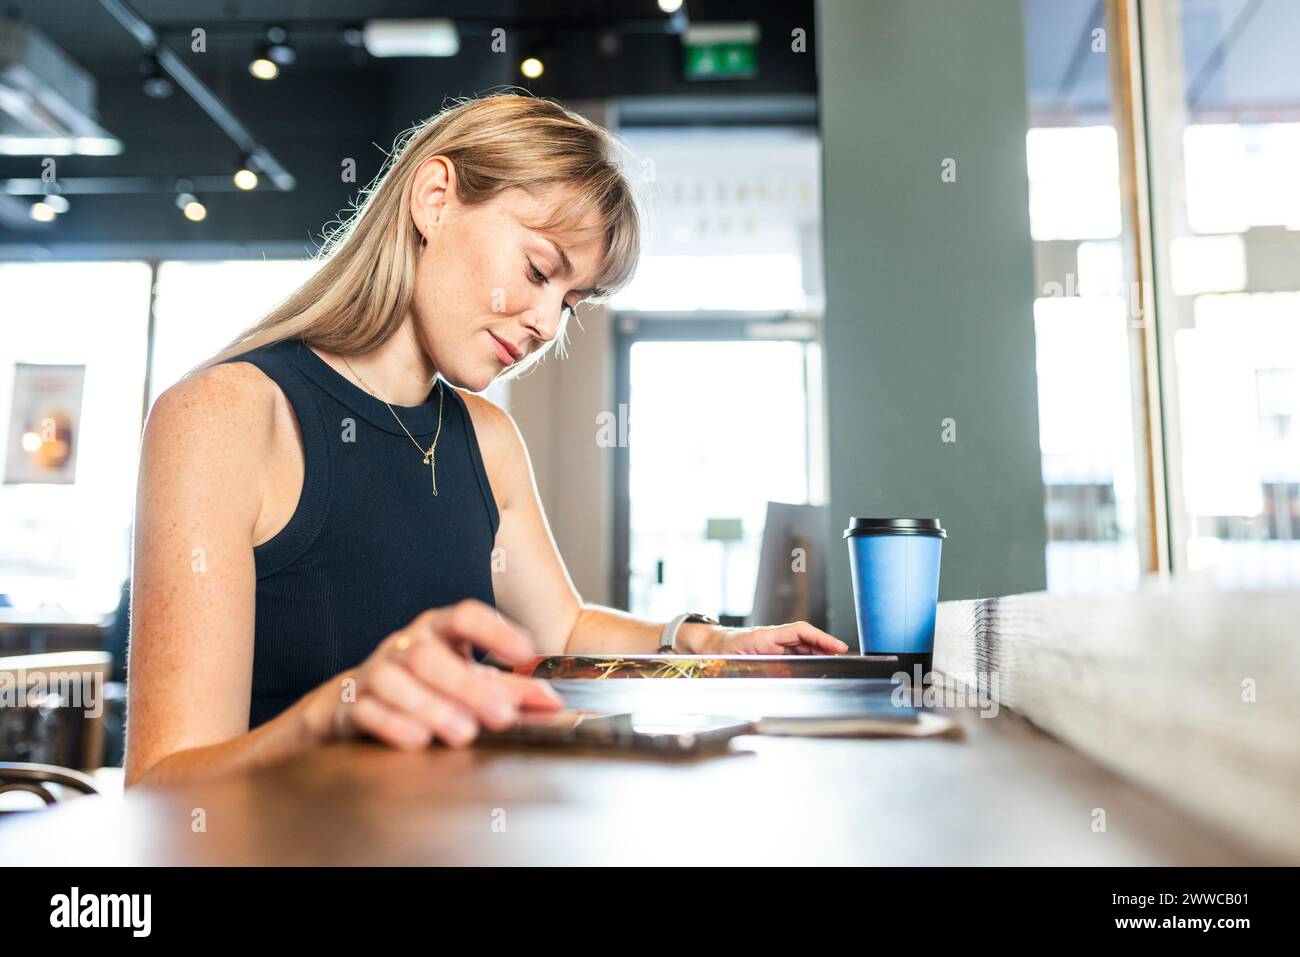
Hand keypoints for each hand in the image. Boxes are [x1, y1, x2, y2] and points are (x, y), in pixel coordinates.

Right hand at [305, 600, 562, 749]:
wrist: (355, 703)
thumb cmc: (426, 686)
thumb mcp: (470, 682)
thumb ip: (511, 691)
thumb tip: (555, 704)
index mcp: (438, 630)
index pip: (465, 615)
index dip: (495, 630)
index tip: (527, 653)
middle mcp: (406, 645)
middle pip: (430, 655)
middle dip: (467, 686)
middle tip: (502, 716)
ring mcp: (376, 672)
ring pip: (396, 680)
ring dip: (432, 706)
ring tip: (464, 733)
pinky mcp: (353, 704)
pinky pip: (367, 709)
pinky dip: (393, 724)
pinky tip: (418, 740)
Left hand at [694, 621, 848, 655]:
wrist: (711, 645)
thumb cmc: (721, 651)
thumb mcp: (734, 661)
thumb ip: (752, 669)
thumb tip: (774, 680)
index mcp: (767, 636)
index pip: (800, 631)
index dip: (821, 638)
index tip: (838, 646)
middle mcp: (775, 639)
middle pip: (807, 639)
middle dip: (827, 646)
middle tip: (845, 658)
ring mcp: (776, 645)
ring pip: (804, 646)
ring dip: (821, 653)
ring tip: (837, 663)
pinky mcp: (775, 653)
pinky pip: (797, 653)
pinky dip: (811, 658)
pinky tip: (819, 667)